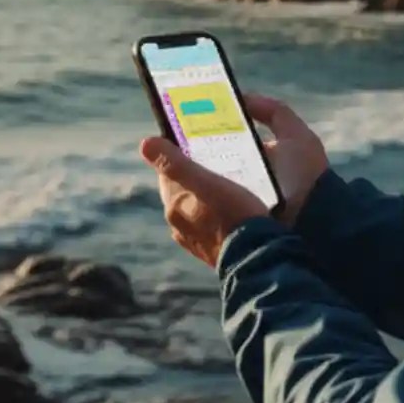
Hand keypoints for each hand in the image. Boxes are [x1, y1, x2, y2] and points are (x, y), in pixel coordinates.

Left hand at [140, 95, 329, 267]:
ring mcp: (195, 241)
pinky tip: (236, 211)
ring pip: (197, 208)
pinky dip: (218, 215)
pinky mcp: (213, 252)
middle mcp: (179, 225)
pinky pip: (211, 226)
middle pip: (182, 190)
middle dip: (196, 175)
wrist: (258, 259)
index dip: (180, 154)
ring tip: (232, 184)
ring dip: (208, 196)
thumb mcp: (205, 182)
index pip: (168, 172)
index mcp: (174, 205)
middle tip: (219, 161)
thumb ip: (174, 163)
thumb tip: (145, 143)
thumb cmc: (234, 215)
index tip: (197, 143)